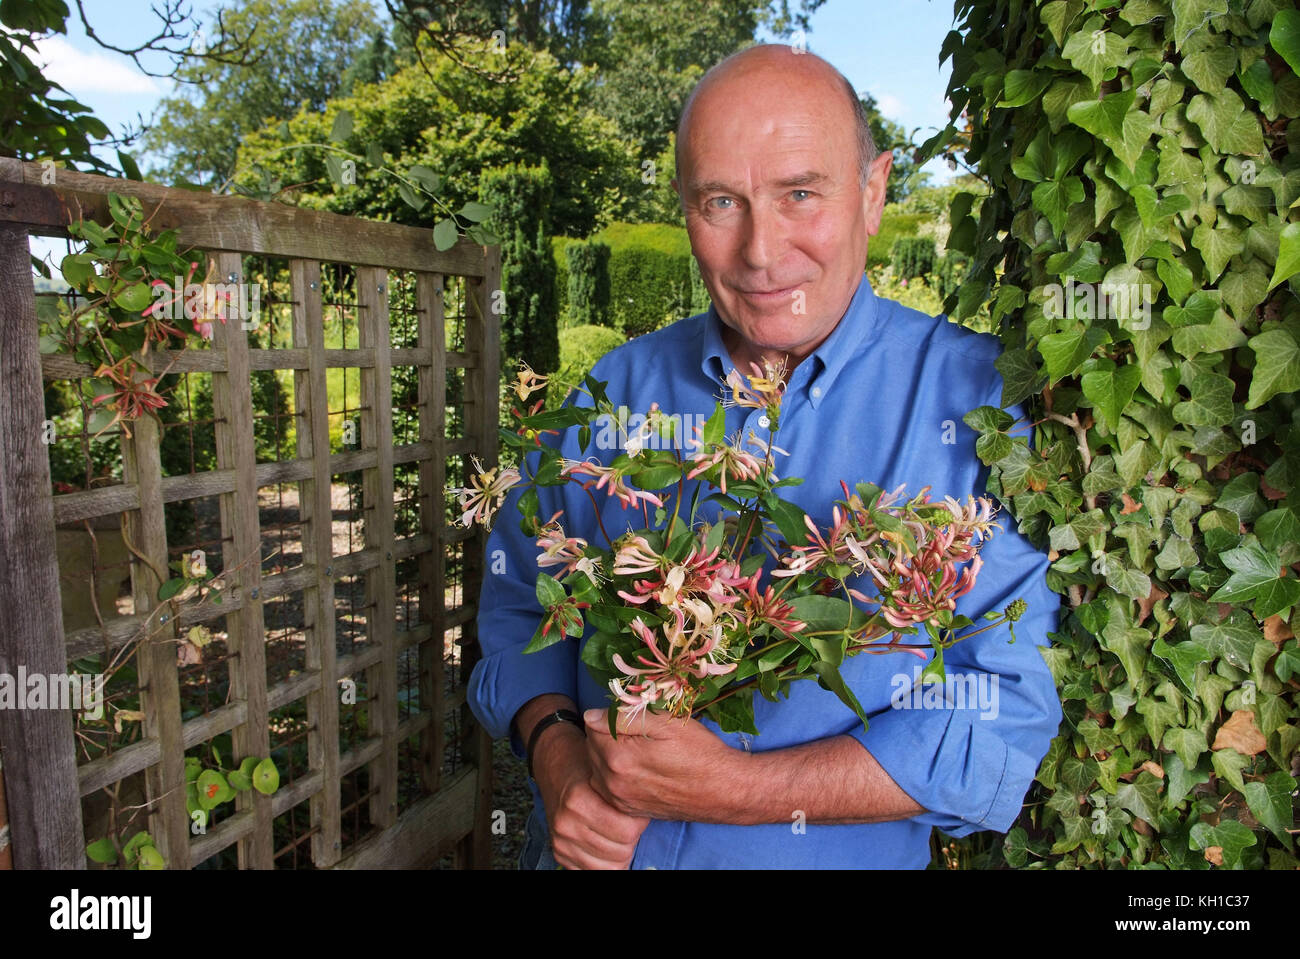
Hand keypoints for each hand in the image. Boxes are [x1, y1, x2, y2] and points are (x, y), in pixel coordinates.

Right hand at [531, 721, 648, 868]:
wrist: (554, 766)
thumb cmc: (586, 766)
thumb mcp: (606, 770)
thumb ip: (626, 792)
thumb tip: (654, 812)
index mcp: (578, 801)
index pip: (627, 831)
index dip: (640, 820)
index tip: (638, 808)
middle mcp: (566, 824)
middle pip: (621, 851)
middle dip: (632, 837)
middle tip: (629, 820)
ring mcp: (560, 842)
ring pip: (610, 867)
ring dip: (621, 851)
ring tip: (618, 830)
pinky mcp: (559, 853)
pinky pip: (594, 872)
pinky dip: (606, 862)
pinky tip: (607, 843)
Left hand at [583, 707, 745, 820]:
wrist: (723, 791)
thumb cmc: (699, 751)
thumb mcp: (666, 723)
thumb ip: (624, 718)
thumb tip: (591, 716)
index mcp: (619, 758)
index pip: (592, 725)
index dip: (611, 715)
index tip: (632, 716)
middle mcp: (613, 783)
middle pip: (592, 747)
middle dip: (607, 735)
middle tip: (637, 731)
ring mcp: (620, 800)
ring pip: (597, 767)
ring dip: (609, 755)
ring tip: (638, 749)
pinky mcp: (629, 810)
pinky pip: (607, 786)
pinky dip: (615, 774)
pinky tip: (638, 768)